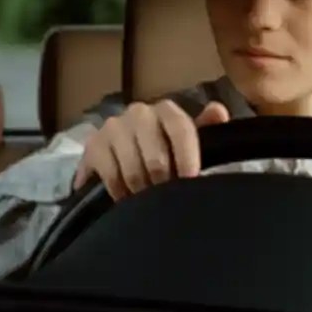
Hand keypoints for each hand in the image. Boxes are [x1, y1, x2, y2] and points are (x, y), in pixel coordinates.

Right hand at [73, 100, 230, 199]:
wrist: (124, 156)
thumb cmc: (165, 150)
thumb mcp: (189, 142)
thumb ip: (207, 128)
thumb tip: (218, 112)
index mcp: (167, 111)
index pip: (180, 128)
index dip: (187, 156)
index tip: (190, 180)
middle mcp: (138, 113)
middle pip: (155, 157)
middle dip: (163, 183)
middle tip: (166, 199)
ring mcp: (113, 127)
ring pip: (132, 170)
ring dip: (141, 191)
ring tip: (146, 201)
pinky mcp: (92, 145)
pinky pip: (109, 176)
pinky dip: (119, 192)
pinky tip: (125, 198)